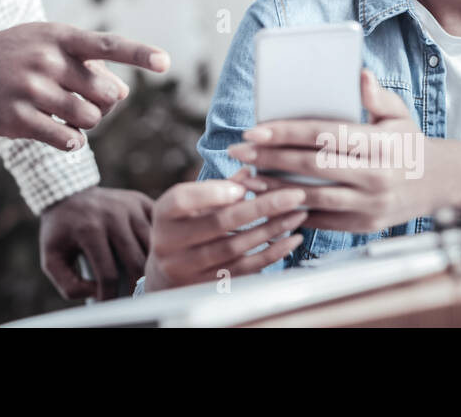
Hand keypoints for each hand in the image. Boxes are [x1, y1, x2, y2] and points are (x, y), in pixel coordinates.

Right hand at [0, 22, 168, 149]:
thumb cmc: (2, 58)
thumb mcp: (37, 43)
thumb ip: (80, 61)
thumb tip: (123, 93)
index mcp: (56, 36)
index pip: (108, 44)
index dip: (139, 54)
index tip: (165, 63)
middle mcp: (47, 59)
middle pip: (106, 94)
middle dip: (101, 105)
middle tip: (77, 101)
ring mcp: (32, 89)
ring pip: (89, 120)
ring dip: (84, 125)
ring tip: (61, 116)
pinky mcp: (19, 119)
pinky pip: (67, 140)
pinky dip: (70, 142)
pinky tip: (58, 135)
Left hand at [39, 186, 153, 300]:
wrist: (67, 193)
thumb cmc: (61, 231)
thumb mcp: (51, 258)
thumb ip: (69, 285)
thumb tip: (97, 292)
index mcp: (89, 229)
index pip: (108, 273)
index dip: (110, 295)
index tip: (109, 304)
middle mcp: (113, 214)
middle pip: (136, 261)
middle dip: (137, 286)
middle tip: (134, 298)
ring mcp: (129, 205)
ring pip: (153, 245)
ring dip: (152, 267)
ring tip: (146, 283)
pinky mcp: (140, 201)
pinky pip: (159, 228)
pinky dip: (159, 245)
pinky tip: (153, 258)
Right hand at [142, 177, 308, 291]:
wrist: (166, 269)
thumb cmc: (184, 224)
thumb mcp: (191, 202)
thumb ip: (219, 186)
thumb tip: (252, 173)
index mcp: (163, 214)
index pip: (183, 200)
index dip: (214, 192)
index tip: (244, 187)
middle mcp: (168, 243)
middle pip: (218, 224)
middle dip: (261, 208)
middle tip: (294, 195)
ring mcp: (187, 268)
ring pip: (235, 247)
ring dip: (272, 230)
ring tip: (297, 215)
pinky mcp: (207, 287)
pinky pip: (244, 270)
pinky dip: (271, 254)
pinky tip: (291, 240)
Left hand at [226, 69, 433, 233]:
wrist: (438, 185)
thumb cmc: (407, 143)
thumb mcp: (400, 115)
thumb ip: (377, 96)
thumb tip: (360, 75)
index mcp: (382, 145)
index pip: (326, 135)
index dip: (287, 132)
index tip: (254, 129)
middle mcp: (376, 177)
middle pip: (312, 166)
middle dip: (270, 158)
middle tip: (239, 150)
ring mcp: (370, 205)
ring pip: (312, 197)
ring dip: (273, 188)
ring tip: (245, 175)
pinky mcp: (363, 225)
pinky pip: (320, 220)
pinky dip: (291, 210)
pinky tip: (268, 200)